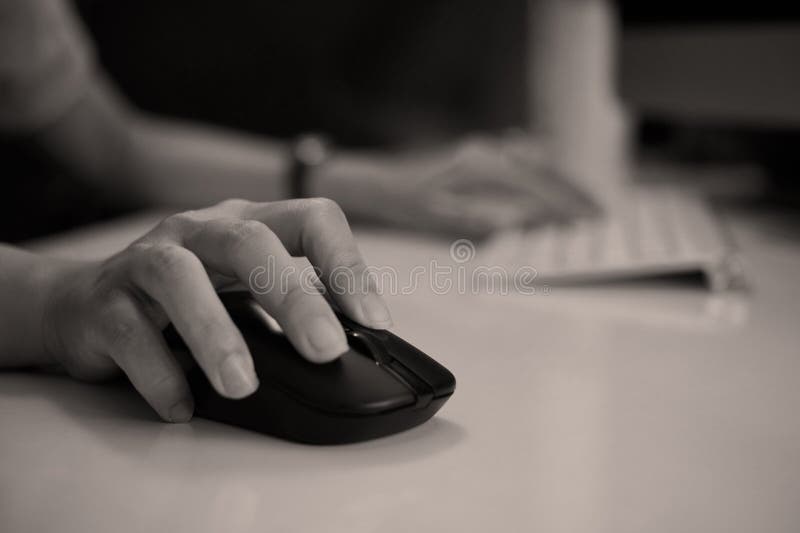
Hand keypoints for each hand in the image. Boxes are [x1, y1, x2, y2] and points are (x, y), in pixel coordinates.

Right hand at [40, 198, 391, 421]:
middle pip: (249, 242)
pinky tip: (182, 406)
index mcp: (248, 223)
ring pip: (178, 278)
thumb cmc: (186, 296)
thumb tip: (358, 340)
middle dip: (291, 296)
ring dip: (216, 333)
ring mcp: (145, 259)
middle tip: (324, 350)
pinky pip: (129, 332)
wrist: (85, 304)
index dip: (346, 264)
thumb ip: (295, 301)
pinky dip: (158, 373)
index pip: (310, 218)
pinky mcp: (104, 301)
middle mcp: (199, 230)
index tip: (374, 322)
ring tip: (242, 385)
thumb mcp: (246, 286)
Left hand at [317, 134, 598, 236]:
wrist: (380, 181)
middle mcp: (489, 152)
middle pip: (545, 171)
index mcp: (481, 166)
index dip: (565, 204)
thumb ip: (481, 218)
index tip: (589, 220)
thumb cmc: (404, 200)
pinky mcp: (485, 155)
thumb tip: (520, 221)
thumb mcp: (439, 215)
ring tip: (586, 205)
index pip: (535, 185)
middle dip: (574, 193)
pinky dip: (547, 174)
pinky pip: (526, 161)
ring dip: (564, 183)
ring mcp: (488, 150)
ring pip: (538, 164)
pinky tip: (557, 185)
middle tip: (599, 215)